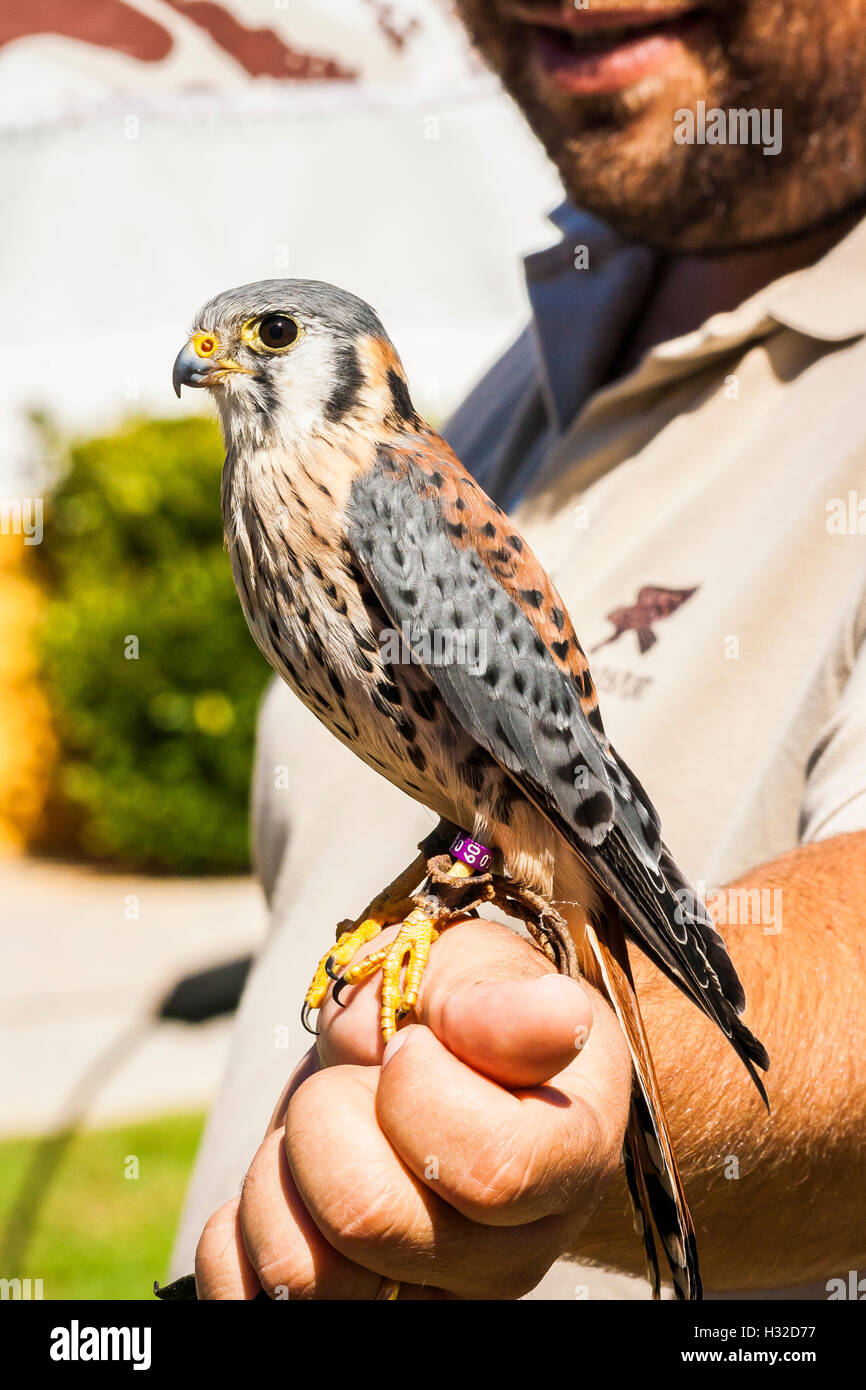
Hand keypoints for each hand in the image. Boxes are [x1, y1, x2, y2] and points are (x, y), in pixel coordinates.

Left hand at [194, 917, 631, 1298]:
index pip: (490, 1168)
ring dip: (279, 1173)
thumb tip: (555, 1019)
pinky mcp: (352, 1313)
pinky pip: (246, 1304)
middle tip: (356, 1083)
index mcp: (569, 1161)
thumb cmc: (449, 1006)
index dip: (419, 1088)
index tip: (410, 1044)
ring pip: (300, 1275)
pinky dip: (236, 1233)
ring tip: (323, 1132)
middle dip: (328, 1115)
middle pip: (368, 1218)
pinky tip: (282, 1185)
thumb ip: (500, 1001)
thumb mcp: (471, 970)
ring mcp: (430, 1298)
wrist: (403, 1046)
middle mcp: (512, 1255)